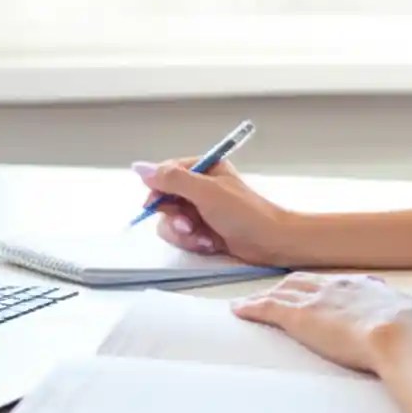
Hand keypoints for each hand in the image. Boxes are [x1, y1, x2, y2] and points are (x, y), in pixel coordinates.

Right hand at [131, 158, 296, 265]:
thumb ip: (172, 179)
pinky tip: (209, 244)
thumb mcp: (206, 191)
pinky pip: (183, 236)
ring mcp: (201, 210)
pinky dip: (193, 242)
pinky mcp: (204, 230)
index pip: (165, 174)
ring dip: (185, 234)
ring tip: (204, 238)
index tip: (158, 204)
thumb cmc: (245, 213)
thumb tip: (139, 168)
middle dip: (175, 217)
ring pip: (171, 221)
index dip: (158, 191)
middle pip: (165, 200)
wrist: (272, 243)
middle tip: (188, 225)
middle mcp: (200, 187)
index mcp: (203, 169)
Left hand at [232, 272, 411, 373]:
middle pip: (305, 280)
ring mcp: (318, 299)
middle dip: (289, 285)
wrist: (406, 336)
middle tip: (276, 291)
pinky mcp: (300, 316)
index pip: (339, 284)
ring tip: (252, 302)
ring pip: (283, 291)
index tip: (318, 292)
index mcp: (368, 288)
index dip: (323, 287)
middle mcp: (340, 286)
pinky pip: (267, 308)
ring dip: (266, 295)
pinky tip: (239, 310)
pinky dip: (251, 307)